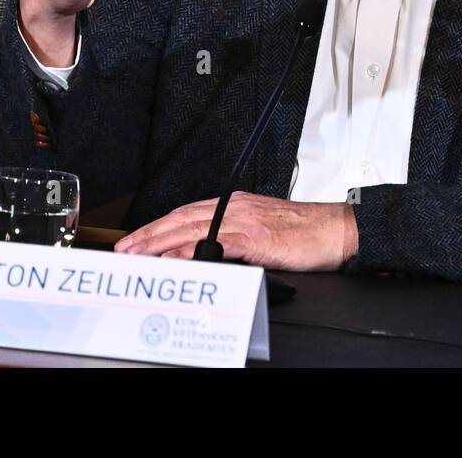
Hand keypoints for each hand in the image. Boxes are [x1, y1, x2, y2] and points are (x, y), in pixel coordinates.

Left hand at [115, 192, 358, 271]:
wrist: (337, 230)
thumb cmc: (306, 232)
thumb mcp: (264, 230)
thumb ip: (235, 237)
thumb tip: (207, 252)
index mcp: (236, 204)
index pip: (186, 212)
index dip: (157, 225)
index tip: (136, 239)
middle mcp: (236, 208)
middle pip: (181, 218)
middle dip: (148, 234)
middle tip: (124, 249)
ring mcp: (245, 222)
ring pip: (192, 227)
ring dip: (161, 241)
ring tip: (138, 255)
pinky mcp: (257, 238)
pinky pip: (218, 242)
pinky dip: (194, 248)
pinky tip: (178, 257)